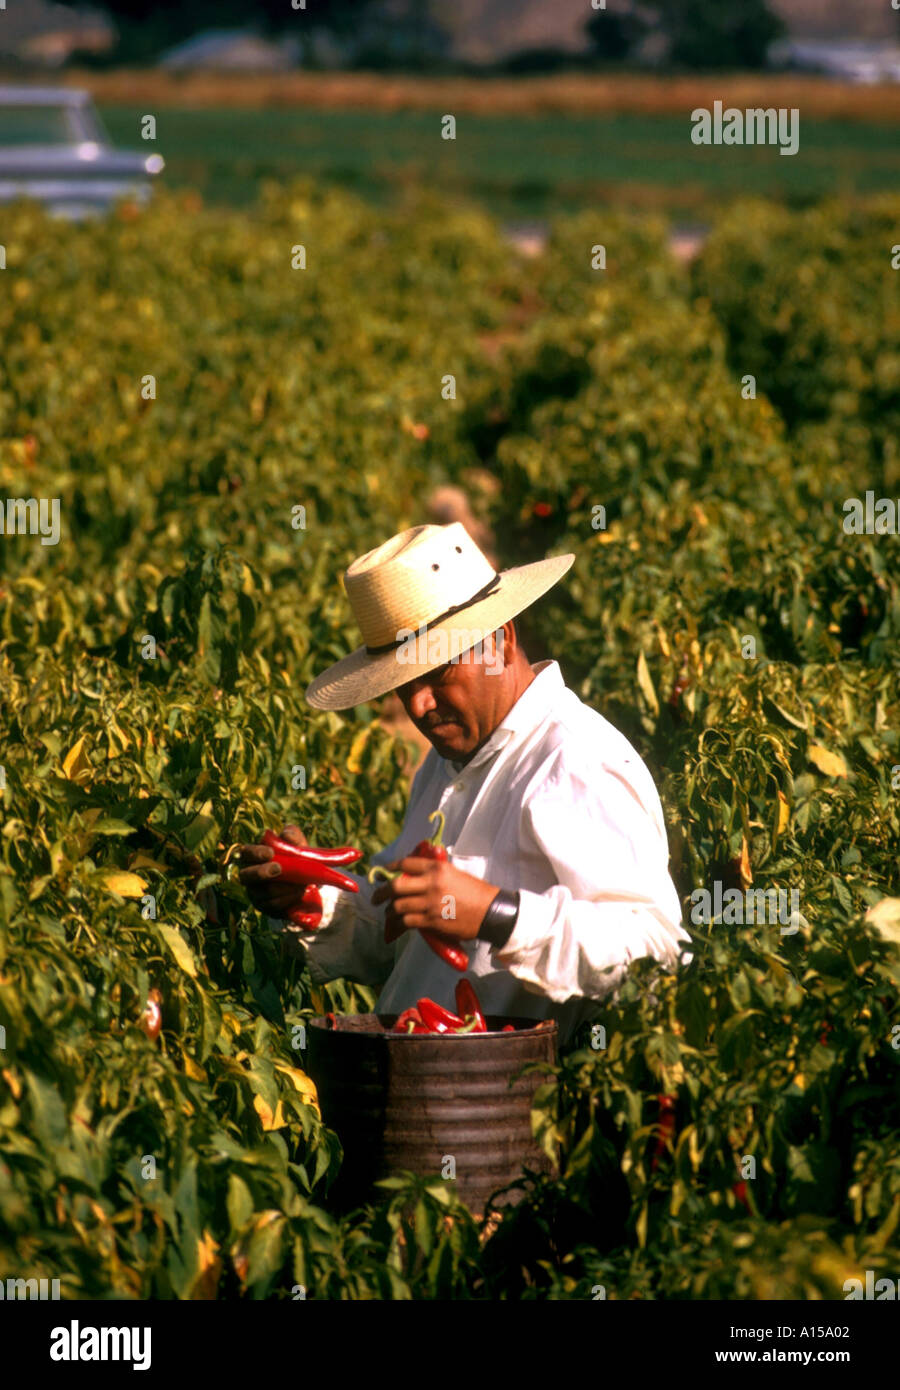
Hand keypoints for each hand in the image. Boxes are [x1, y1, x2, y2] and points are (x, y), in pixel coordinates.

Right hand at [237, 824, 311, 919]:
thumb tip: (286, 835)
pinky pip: (273, 906)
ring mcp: (255, 893)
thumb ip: (293, 836)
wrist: (308, 882)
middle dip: (261, 872)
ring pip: (262, 892)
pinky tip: (299, 893)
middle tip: (278, 868)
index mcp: (253, 856)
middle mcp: (249, 876)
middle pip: (245, 876)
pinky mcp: (264, 907)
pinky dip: (288, 899)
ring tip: (301, 883)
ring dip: (283, 887)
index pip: (245, 853)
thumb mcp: (298, 844)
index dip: (255, 853)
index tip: (270, 853)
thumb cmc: (297, 858)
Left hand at [370, 855, 498, 942]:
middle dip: (382, 892)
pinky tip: (398, 923)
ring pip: (398, 906)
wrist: (491, 912)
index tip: (385, 871)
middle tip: (376, 896)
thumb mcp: (454, 873)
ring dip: (390, 910)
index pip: (406, 864)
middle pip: (396, 885)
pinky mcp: (432, 921)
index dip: (392, 867)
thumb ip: (434, 873)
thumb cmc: (475, 892)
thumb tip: (414, 875)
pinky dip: (399, 923)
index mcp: (437, 868)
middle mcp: (431, 883)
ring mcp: (430, 903)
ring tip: (388, 912)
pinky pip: (407, 921)